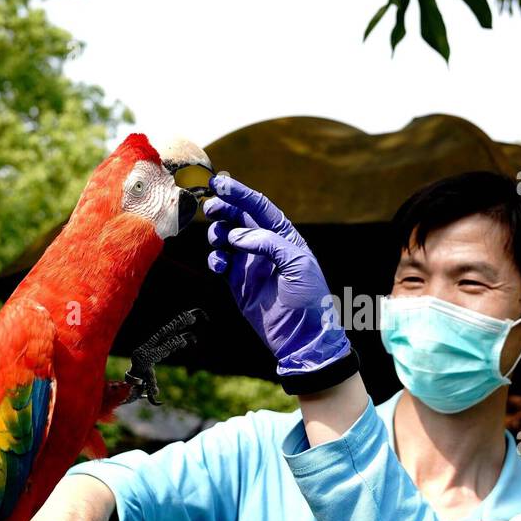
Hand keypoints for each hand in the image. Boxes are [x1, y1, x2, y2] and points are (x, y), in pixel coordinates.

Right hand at [205, 173, 351, 379]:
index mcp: (284, 236)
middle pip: (238, 218)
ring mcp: (250, 263)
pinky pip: (220, 262)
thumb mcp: (298, 265)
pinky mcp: (237, 282)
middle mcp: (265, 245)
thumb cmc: (309, 299)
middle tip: (211, 208)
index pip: (259, 207)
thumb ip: (269, 244)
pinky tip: (220, 265)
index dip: (240, 193)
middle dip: (223, 209)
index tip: (219, 183)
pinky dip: (215, 259)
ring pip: (225, 237)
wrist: (302, 337)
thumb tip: (237, 235)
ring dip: (218, 234)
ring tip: (221, 242)